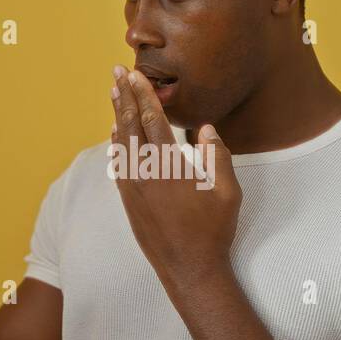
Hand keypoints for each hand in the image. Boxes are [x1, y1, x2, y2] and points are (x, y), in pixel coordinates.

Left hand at [109, 64, 240, 287]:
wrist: (189, 268)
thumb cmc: (213, 230)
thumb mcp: (227, 192)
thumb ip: (218, 156)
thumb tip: (206, 129)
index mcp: (170, 166)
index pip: (152, 120)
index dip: (144, 95)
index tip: (136, 74)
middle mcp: (145, 173)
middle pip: (130, 125)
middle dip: (124, 95)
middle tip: (116, 71)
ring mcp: (133, 187)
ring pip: (121, 142)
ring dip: (116, 115)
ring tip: (113, 92)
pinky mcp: (129, 200)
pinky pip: (118, 164)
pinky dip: (116, 144)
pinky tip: (114, 133)